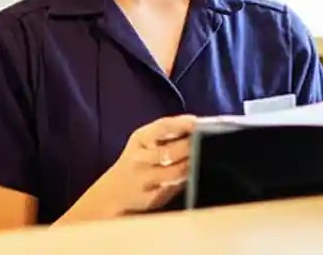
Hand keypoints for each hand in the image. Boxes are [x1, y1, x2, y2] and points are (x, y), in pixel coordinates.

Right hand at [68, 114, 198, 220]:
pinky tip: (196, 175)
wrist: (112, 193)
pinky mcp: (150, 199)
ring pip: (176, 172)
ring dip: (193, 164)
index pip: (162, 127)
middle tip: (210, 141)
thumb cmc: (140, 160)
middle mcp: (139, 159)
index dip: (182, 124)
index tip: (198, 123)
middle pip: (171, 152)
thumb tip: (202, 123)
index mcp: (140, 139)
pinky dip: (188, 181)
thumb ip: (170, 132)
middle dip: (192, 146)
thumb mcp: (146, 141)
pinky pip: (174, 189)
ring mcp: (143, 180)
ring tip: (207, 158)